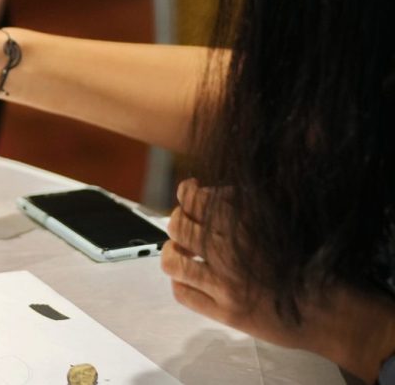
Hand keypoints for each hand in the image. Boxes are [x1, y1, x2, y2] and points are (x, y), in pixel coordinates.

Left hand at [163, 179, 394, 379]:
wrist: (332, 313)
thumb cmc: (312, 264)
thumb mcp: (283, 222)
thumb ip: (246, 206)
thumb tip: (212, 192)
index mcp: (246, 225)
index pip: (194, 199)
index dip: (187, 193)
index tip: (191, 191)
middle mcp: (229, 253)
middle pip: (177, 226)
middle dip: (179, 219)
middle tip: (186, 221)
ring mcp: (225, 286)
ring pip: (172, 261)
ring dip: (173, 252)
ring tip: (182, 250)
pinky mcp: (225, 313)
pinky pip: (182, 293)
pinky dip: (180, 282)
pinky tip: (191, 277)